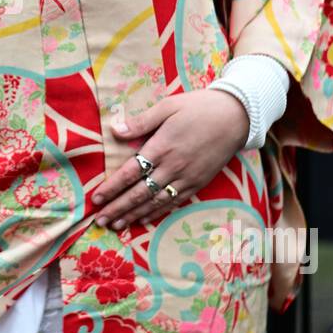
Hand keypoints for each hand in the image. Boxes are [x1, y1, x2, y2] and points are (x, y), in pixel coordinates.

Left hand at [91, 90, 249, 231]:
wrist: (237, 116)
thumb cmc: (199, 107)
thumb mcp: (168, 106)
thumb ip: (141, 122)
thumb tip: (114, 131)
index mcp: (162, 146)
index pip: (130, 172)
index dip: (112, 188)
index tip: (96, 198)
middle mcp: (173, 166)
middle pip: (139, 193)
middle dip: (118, 208)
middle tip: (100, 220)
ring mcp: (187, 177)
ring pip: (155, 202)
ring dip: (134, 215)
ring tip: (116, 225)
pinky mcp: (198, 183)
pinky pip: (174, 202)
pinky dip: (157, 213)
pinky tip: (143, 219)